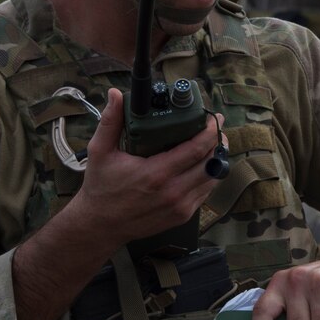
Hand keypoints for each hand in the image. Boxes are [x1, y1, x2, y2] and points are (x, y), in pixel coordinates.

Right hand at [75, 87, 223, 246]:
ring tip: (214, 144)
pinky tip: (203, 165)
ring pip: (212, 179)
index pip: (196, 149)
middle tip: (217, 128)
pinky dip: (208, 177)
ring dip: (216, 160)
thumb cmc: (100, 187)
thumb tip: (115, 94)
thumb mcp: (100, 151)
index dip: (210, 131)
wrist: (100, 225)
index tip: (214, 118)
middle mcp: (173, 191)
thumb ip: (110, 121)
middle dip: (219, 142)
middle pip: (211, 163)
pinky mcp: (182, 216)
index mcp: (156, 173)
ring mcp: (180, 206)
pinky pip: (205, 193)